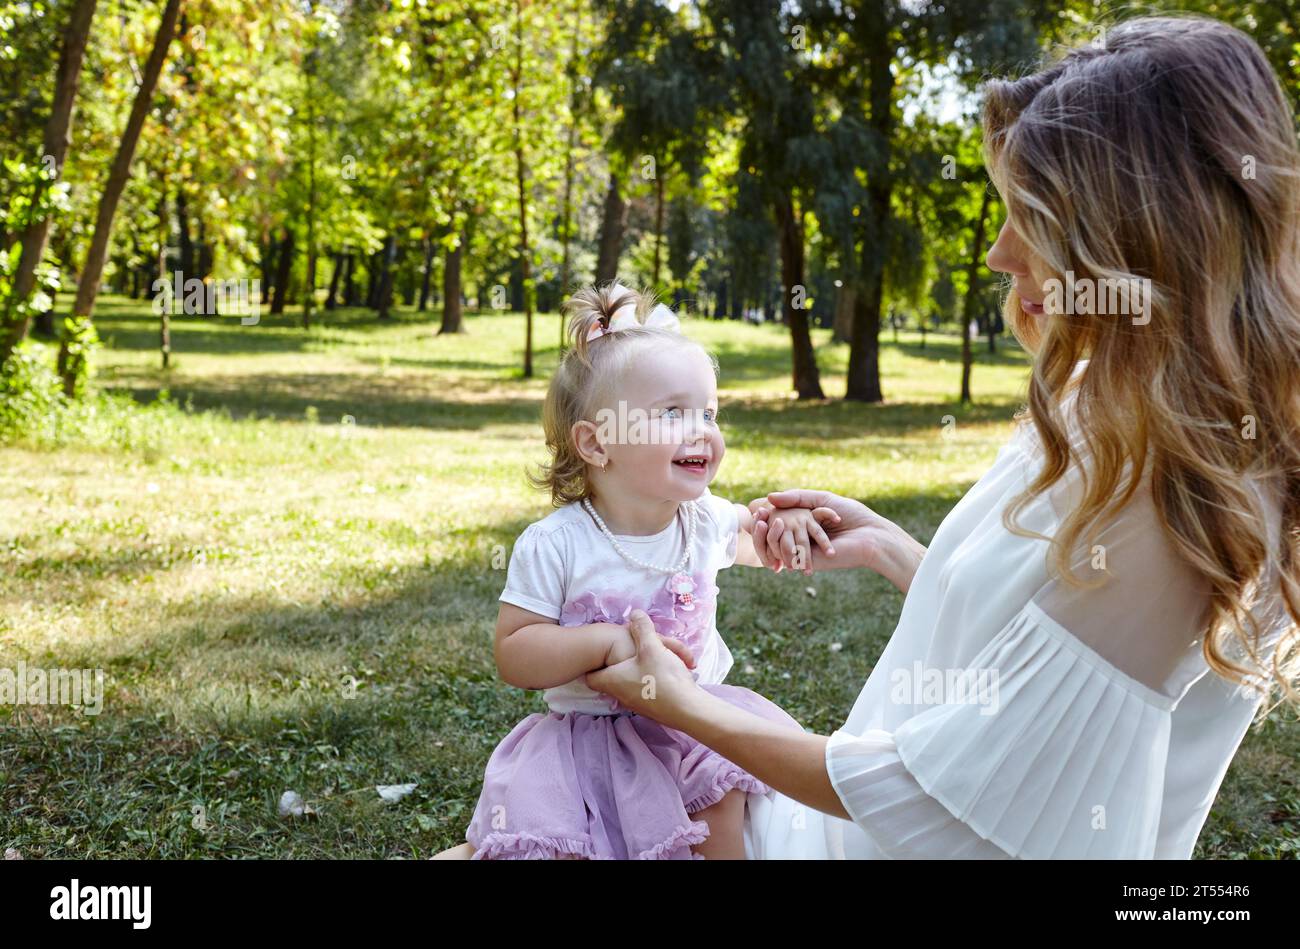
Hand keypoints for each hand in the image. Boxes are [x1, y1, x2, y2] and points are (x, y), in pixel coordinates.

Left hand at [586, 611, 701, 724]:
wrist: (688, 709)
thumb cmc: (664, 678)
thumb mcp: (652, 647)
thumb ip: (642, 628)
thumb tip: (634, 613)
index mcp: (613, 681)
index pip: (590, 677)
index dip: (594, 664)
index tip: (603, 654)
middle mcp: (620, 694)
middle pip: (615, 675)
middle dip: (626, 660)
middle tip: (638, 649)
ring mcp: (636, 703)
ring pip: (634, 679)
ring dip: (646, 666)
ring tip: (661, 657)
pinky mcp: (652, 707)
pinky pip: (648, 687)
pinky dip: (656, 677)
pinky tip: (671, 670)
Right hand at [753, 489, 925, 592]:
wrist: (871, 536)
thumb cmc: (852, 516)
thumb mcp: (822, 499)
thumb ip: (797, 497)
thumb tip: (769, 497)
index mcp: (807, 522)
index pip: (780, 517)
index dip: (766, 512)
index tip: (757, 506)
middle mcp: (804, 537)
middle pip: (775, 533)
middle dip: (762, 524)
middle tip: (754, 514)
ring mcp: (805, 550)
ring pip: (776, 545)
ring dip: (766, 534)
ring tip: (758, 522)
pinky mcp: (808, 561)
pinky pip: (787, 555)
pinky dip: (776, 544)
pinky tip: (772, 531)